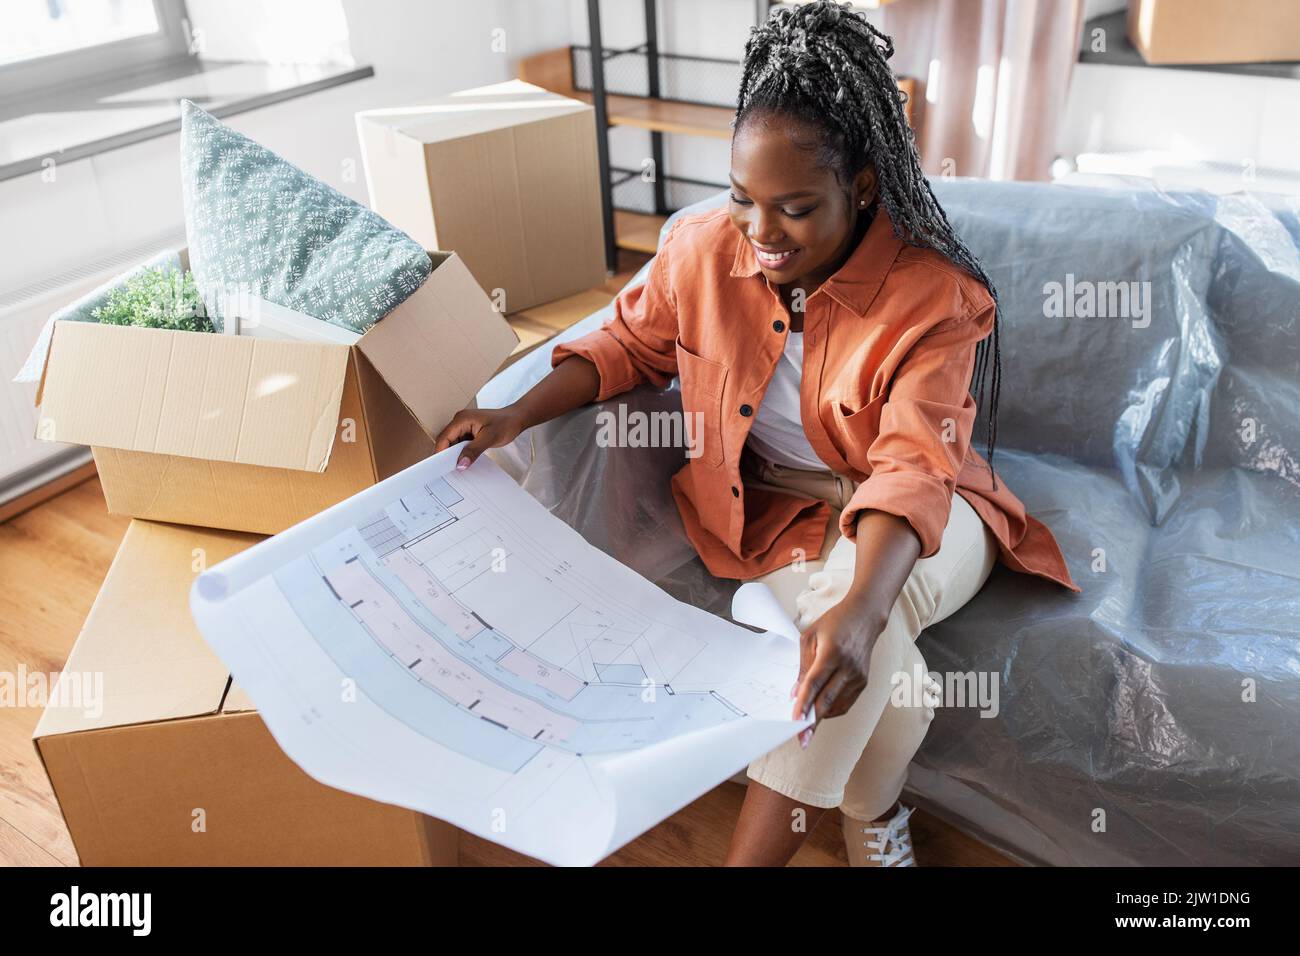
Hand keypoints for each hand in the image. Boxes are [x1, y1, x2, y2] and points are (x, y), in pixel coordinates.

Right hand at [433, 406, 525, 468]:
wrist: (516, 419)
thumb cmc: (505, 424)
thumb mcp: (489, 438)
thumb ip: (473, 451)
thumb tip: (460, 464)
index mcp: (461, 419)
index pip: (444, 437)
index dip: (441, 452)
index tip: (441, 467)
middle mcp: (460, 422)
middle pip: (446, 441)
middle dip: (447, 455)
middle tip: (450, 470)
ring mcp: (464, 427)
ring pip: (453, 444)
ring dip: (455, 454)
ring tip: (458, 466)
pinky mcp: (469, 432)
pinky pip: (461, 444)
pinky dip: (462, 452)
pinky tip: (465, 461)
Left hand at [790, 592, 886, 746]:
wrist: (865, 617)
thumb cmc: (833, 623)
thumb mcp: (810, 637)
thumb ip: (803, 666)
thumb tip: (795, 693)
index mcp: (832, 653)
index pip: (814, 683)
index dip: (804, 703)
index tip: (795, 720)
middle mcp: (848, 667)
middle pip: (827, 699)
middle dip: (813, 722)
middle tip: (801, 739)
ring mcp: (858, 676)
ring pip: (837, 704)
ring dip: (822, 718)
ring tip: (807, 729)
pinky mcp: (864, 682)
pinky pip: (846, 703)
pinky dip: (833, 711)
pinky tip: (822, 713)